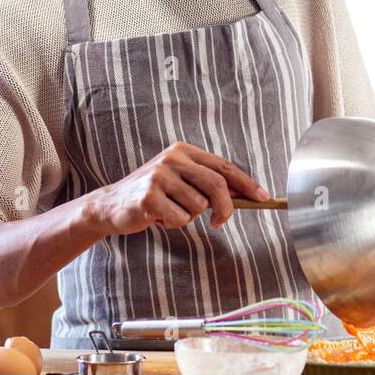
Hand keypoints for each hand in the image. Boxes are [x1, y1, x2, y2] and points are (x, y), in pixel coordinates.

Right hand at [89, 141, 268, 235]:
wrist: (112, 205)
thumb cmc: (153, 195)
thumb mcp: (180, 182)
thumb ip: (207, 184)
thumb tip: (244, 195)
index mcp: (183, 151)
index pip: (223, 166)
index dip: (246, 183)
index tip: (263, 197)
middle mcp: (172, 158)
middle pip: (217, 184)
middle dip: (225, 208)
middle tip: (219, 222)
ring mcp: (159, 175)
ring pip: (198, 206)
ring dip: (188, 217)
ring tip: (169, 211)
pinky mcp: (148, 195)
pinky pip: (180, 218)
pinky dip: (173, 224)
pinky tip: (157, 217)